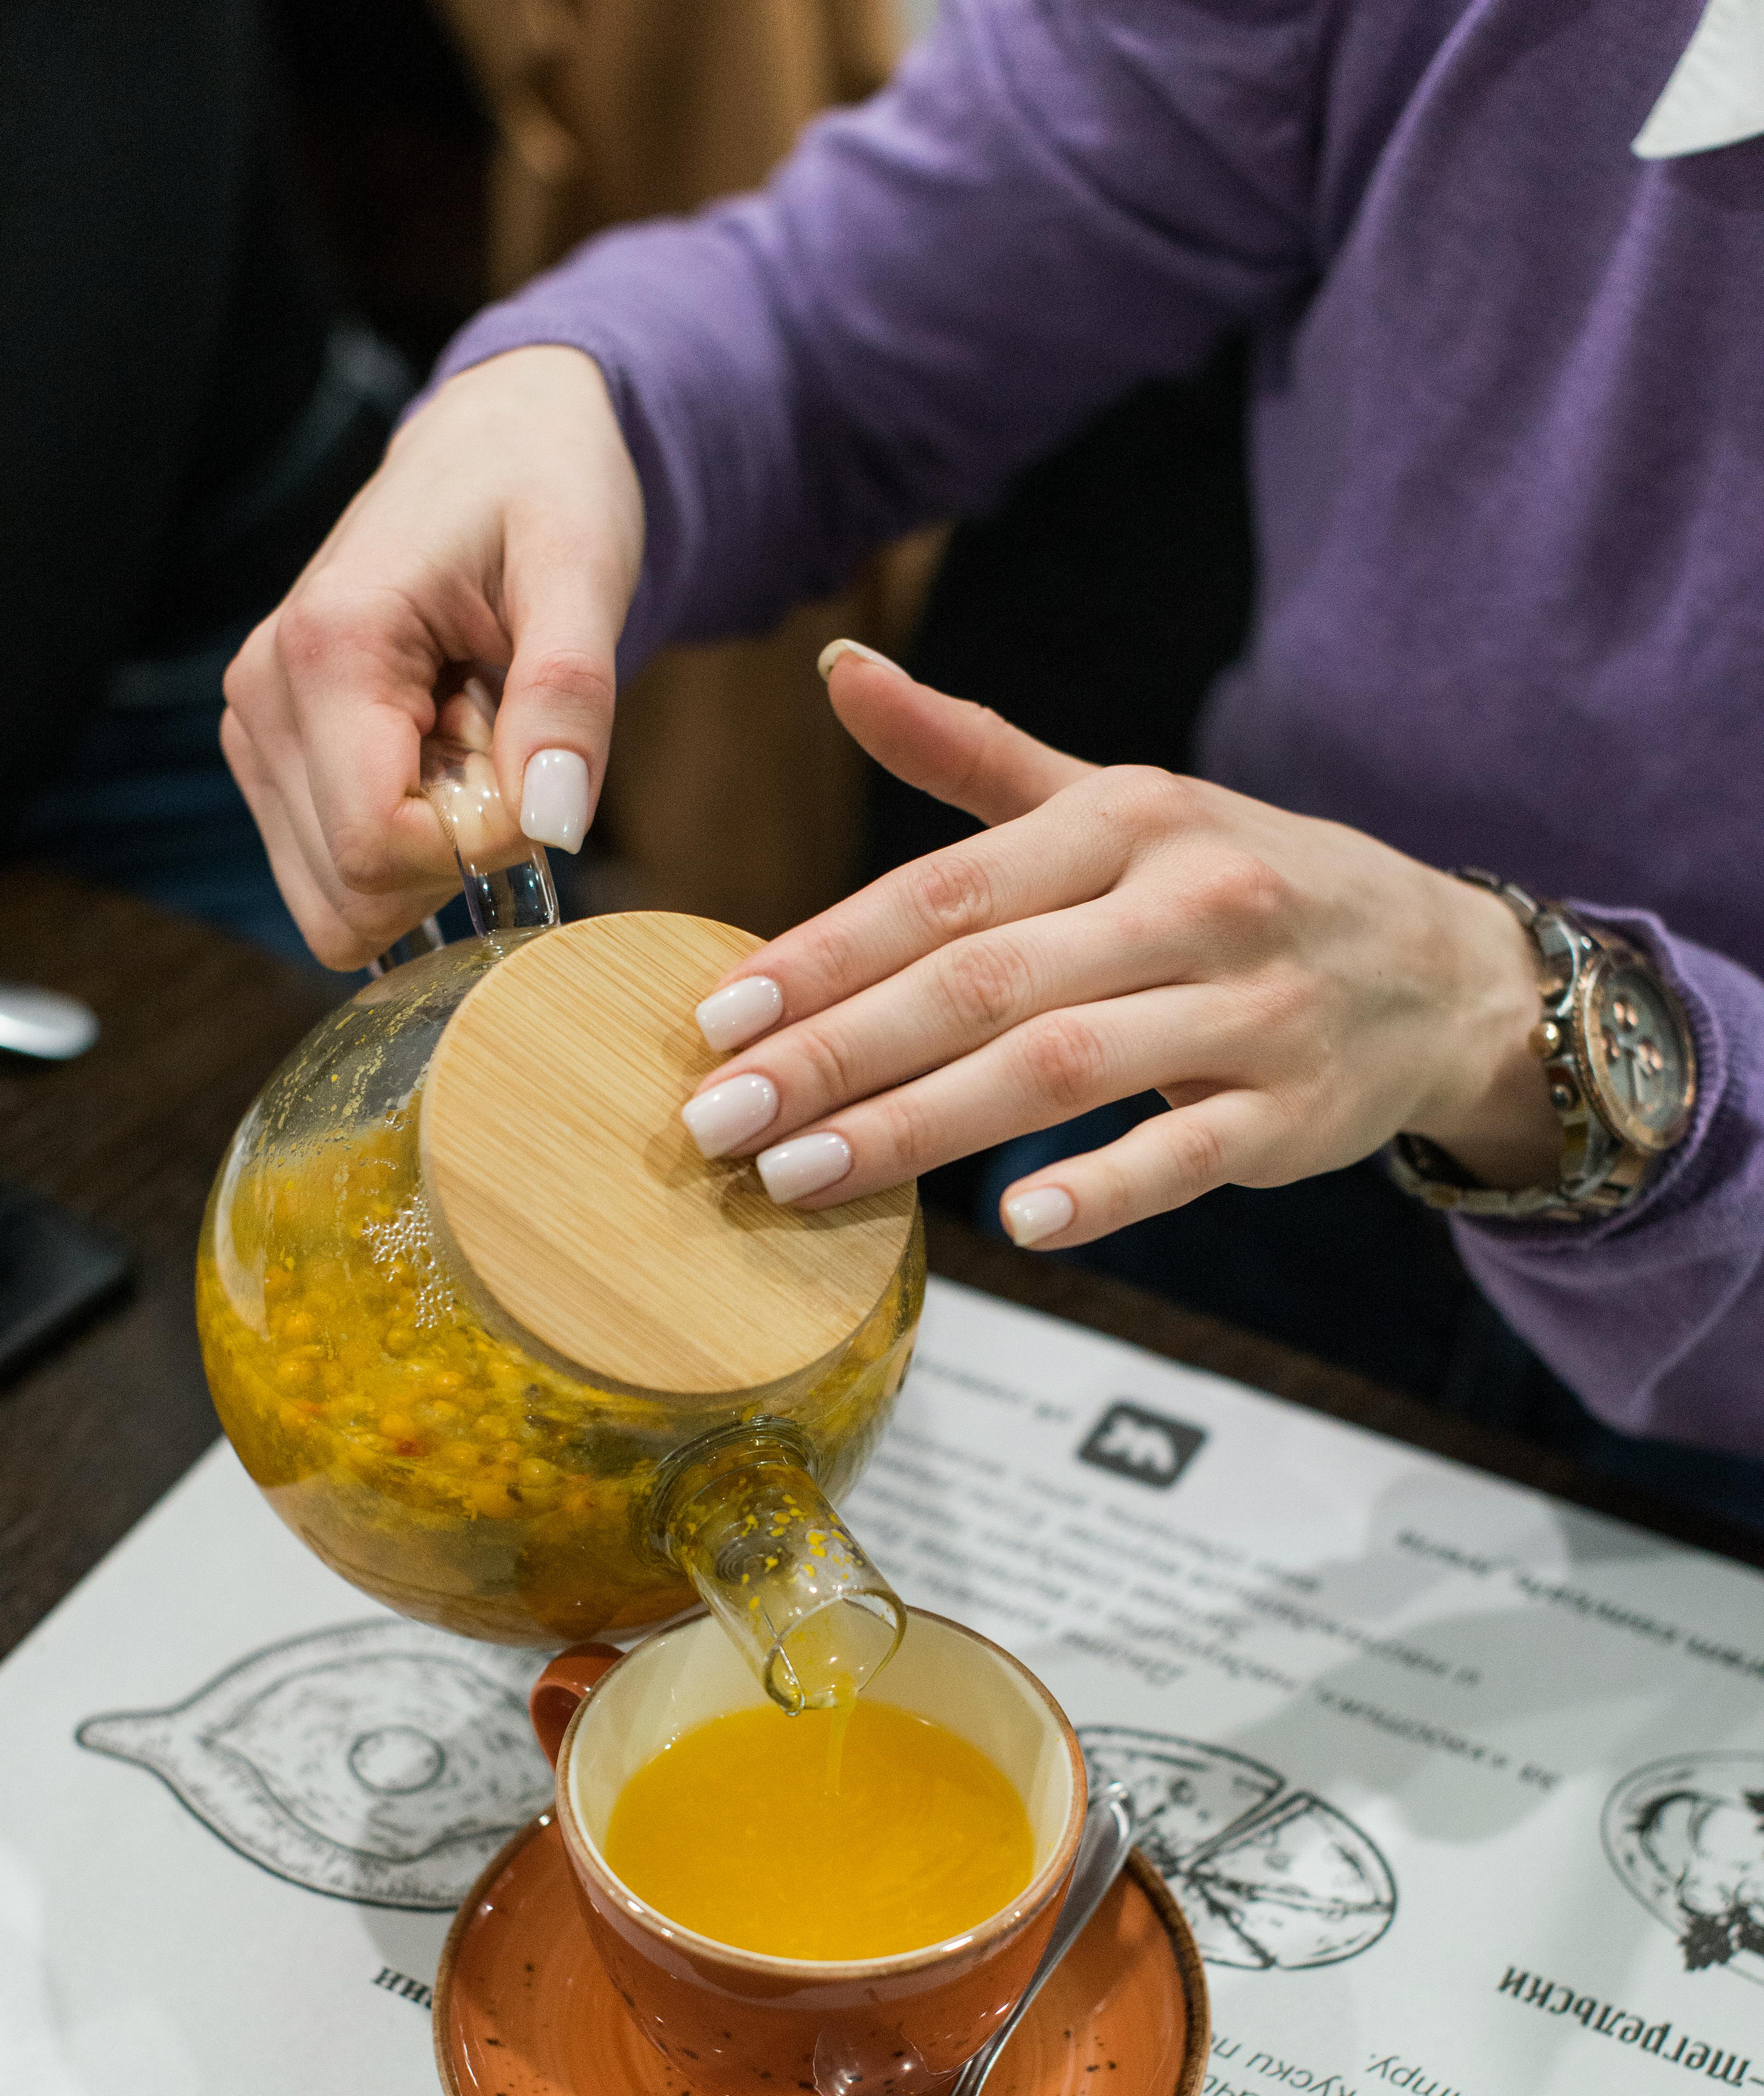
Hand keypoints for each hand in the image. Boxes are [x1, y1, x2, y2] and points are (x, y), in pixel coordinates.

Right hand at [220, 347, 643, 967]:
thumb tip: (551, 825)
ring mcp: (258, 729)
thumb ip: (568, 695)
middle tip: (496, 740)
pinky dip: (408, 836)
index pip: (375, 845)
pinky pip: (340, 871)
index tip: (529, 772)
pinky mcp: (274, 753)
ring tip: (469, 732)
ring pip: (338, 897)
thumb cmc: (544, 490)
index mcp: (328, 647)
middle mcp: (264, 695)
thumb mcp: (583, 571)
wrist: (498, 442)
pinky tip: (442, 746)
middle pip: (350, 890)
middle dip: (448, 855)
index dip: (475, 848)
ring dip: (428, 847)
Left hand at [680, 646, 1560, 1242]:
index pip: (945, 894)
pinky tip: (1016, 1221)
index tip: (717, 1017)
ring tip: (798, 1176)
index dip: (824, 954)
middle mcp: (1187, 903)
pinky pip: (1188, 1153)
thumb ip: (971, 753)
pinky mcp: (1293, 1113)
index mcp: (1126, 822)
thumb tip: (837, 671)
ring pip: (1061, 1068)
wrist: (1442, 967)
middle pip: (981, 984)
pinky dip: (1105, 1186)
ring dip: (921, 1127)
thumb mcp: (1120, 802)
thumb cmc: (1243, 883)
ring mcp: (1247, 1010)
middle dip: (836, 1053)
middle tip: (716, 1120)